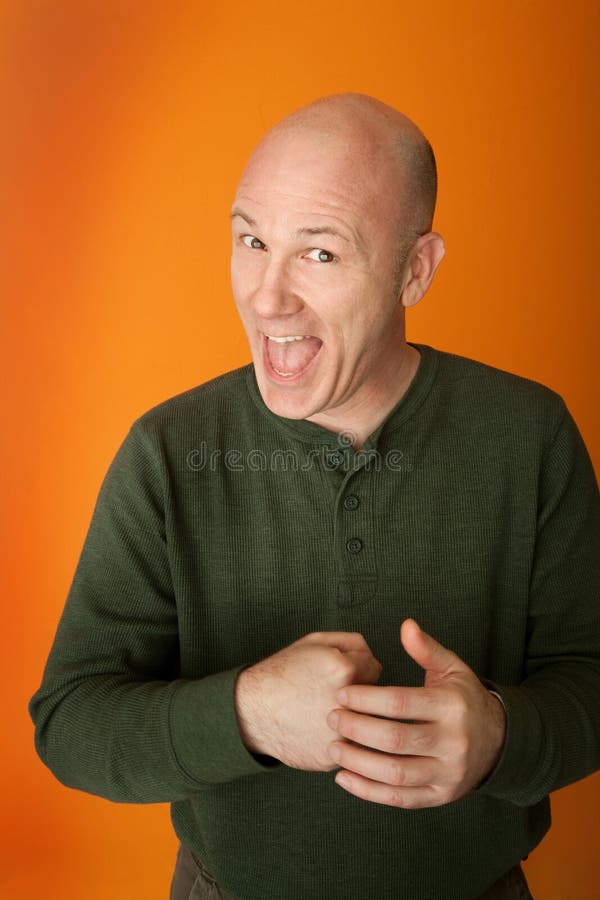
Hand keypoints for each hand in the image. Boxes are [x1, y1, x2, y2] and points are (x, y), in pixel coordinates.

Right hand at [235, 632, 381, 769]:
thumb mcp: (316, 641)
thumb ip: (354, 643)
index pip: (374, 668)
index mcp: (345, 671)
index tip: (338, 672)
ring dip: (354, 719)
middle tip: (332, 691)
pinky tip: (317, 729)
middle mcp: (346, 705)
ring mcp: (339, 736)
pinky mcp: (331, 758)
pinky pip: (349, 748)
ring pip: (365, 726)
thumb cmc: (284, 671)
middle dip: (360, 694)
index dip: (356, 667)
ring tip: (325, 709)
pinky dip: (338, 739)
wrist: (251, 709)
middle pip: (374, 698)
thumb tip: (375, 661)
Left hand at [327, 619, 505, 807]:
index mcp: (452, 706)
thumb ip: (427, 649)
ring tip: (333, 747)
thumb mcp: (453, 668)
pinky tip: (344, 777)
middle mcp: (452, 742)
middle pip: (396, 740)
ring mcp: (447, 773)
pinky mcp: (440, 796)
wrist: (498, 741)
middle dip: (357, 730)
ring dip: (359, 763)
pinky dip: (368, 792)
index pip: (401, 702)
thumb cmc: (464, 698)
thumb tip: (406, 625)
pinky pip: (400, 799)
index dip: (366, 699)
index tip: (341, 694)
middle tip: (331, 718)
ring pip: (396, 774)